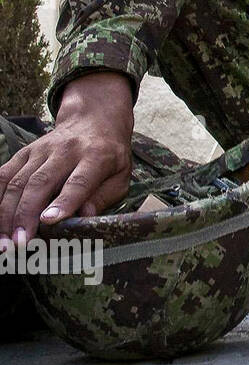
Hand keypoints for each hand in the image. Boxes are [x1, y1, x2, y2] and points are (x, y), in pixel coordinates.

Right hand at [0, 72, 133, 248]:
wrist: (94, 122)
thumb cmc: (110, 157)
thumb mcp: (120, 176)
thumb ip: (104, 197)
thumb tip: (84, 217)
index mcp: (96, 157)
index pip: (78, 181)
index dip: (64, 202)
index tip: (48, 221)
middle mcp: (66, 151)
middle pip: (41, 183)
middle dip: (26, 215)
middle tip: (19, 243)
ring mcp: (41, 151)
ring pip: (17, 181)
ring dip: (6, 213)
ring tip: (4, 241)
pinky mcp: (24, 153)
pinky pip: (3, 174)